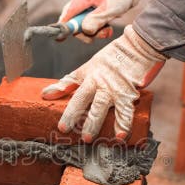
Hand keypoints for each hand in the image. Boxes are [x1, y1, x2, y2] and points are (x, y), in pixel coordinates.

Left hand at [42, 25, 165, 141]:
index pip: (69, 82)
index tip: (46, 99)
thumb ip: (71, 81)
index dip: (57, 90)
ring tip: (87, 138)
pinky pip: (125, 112)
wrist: (139, 47)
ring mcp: (112, 88)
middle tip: (64, 129)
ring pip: (100, 107)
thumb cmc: (114, 57)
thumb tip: (46, 94)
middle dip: (72, 114)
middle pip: (81, 99)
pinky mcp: (128, 93)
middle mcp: (98, 81)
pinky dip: (123, 124)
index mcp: (88, 73)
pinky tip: (120, 136)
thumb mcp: (90, 65)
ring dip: (93, 123)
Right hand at [59, 0, 145, 42]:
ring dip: (95, 31)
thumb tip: (84, 30)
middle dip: (86, 32)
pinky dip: (98, 28)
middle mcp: (82, 0)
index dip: (64, 25)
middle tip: (99, 35)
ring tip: (108, 30)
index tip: (59, 38)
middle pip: (75, 21)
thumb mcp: (110, 9)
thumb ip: (96, 20)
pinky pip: (91, 22)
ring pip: (84, 24)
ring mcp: (87, 5)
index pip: (68, 12)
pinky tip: (108, 27)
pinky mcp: (93, 9)